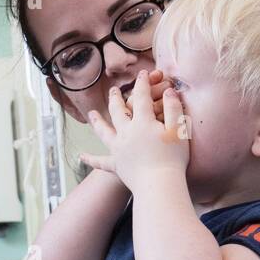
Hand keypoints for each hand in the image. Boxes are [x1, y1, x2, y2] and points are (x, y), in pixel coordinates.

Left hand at [79, 70, 187, 188]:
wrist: (160, 185)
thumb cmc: (173, 158)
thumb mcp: (178, 129)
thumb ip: (174, 108)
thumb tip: (169, 90)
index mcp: (142, 122)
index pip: (142, 97)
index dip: (143, 83)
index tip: (144, 74)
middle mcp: (126, 132)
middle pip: (118, 111)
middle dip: (116, 98)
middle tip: (113, 90)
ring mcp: (119, 149)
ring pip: (104, 132)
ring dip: (98, 122)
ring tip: (91, 114)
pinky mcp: (117, 166)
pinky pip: (101, 162)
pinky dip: (91, 159)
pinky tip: (81, 157)